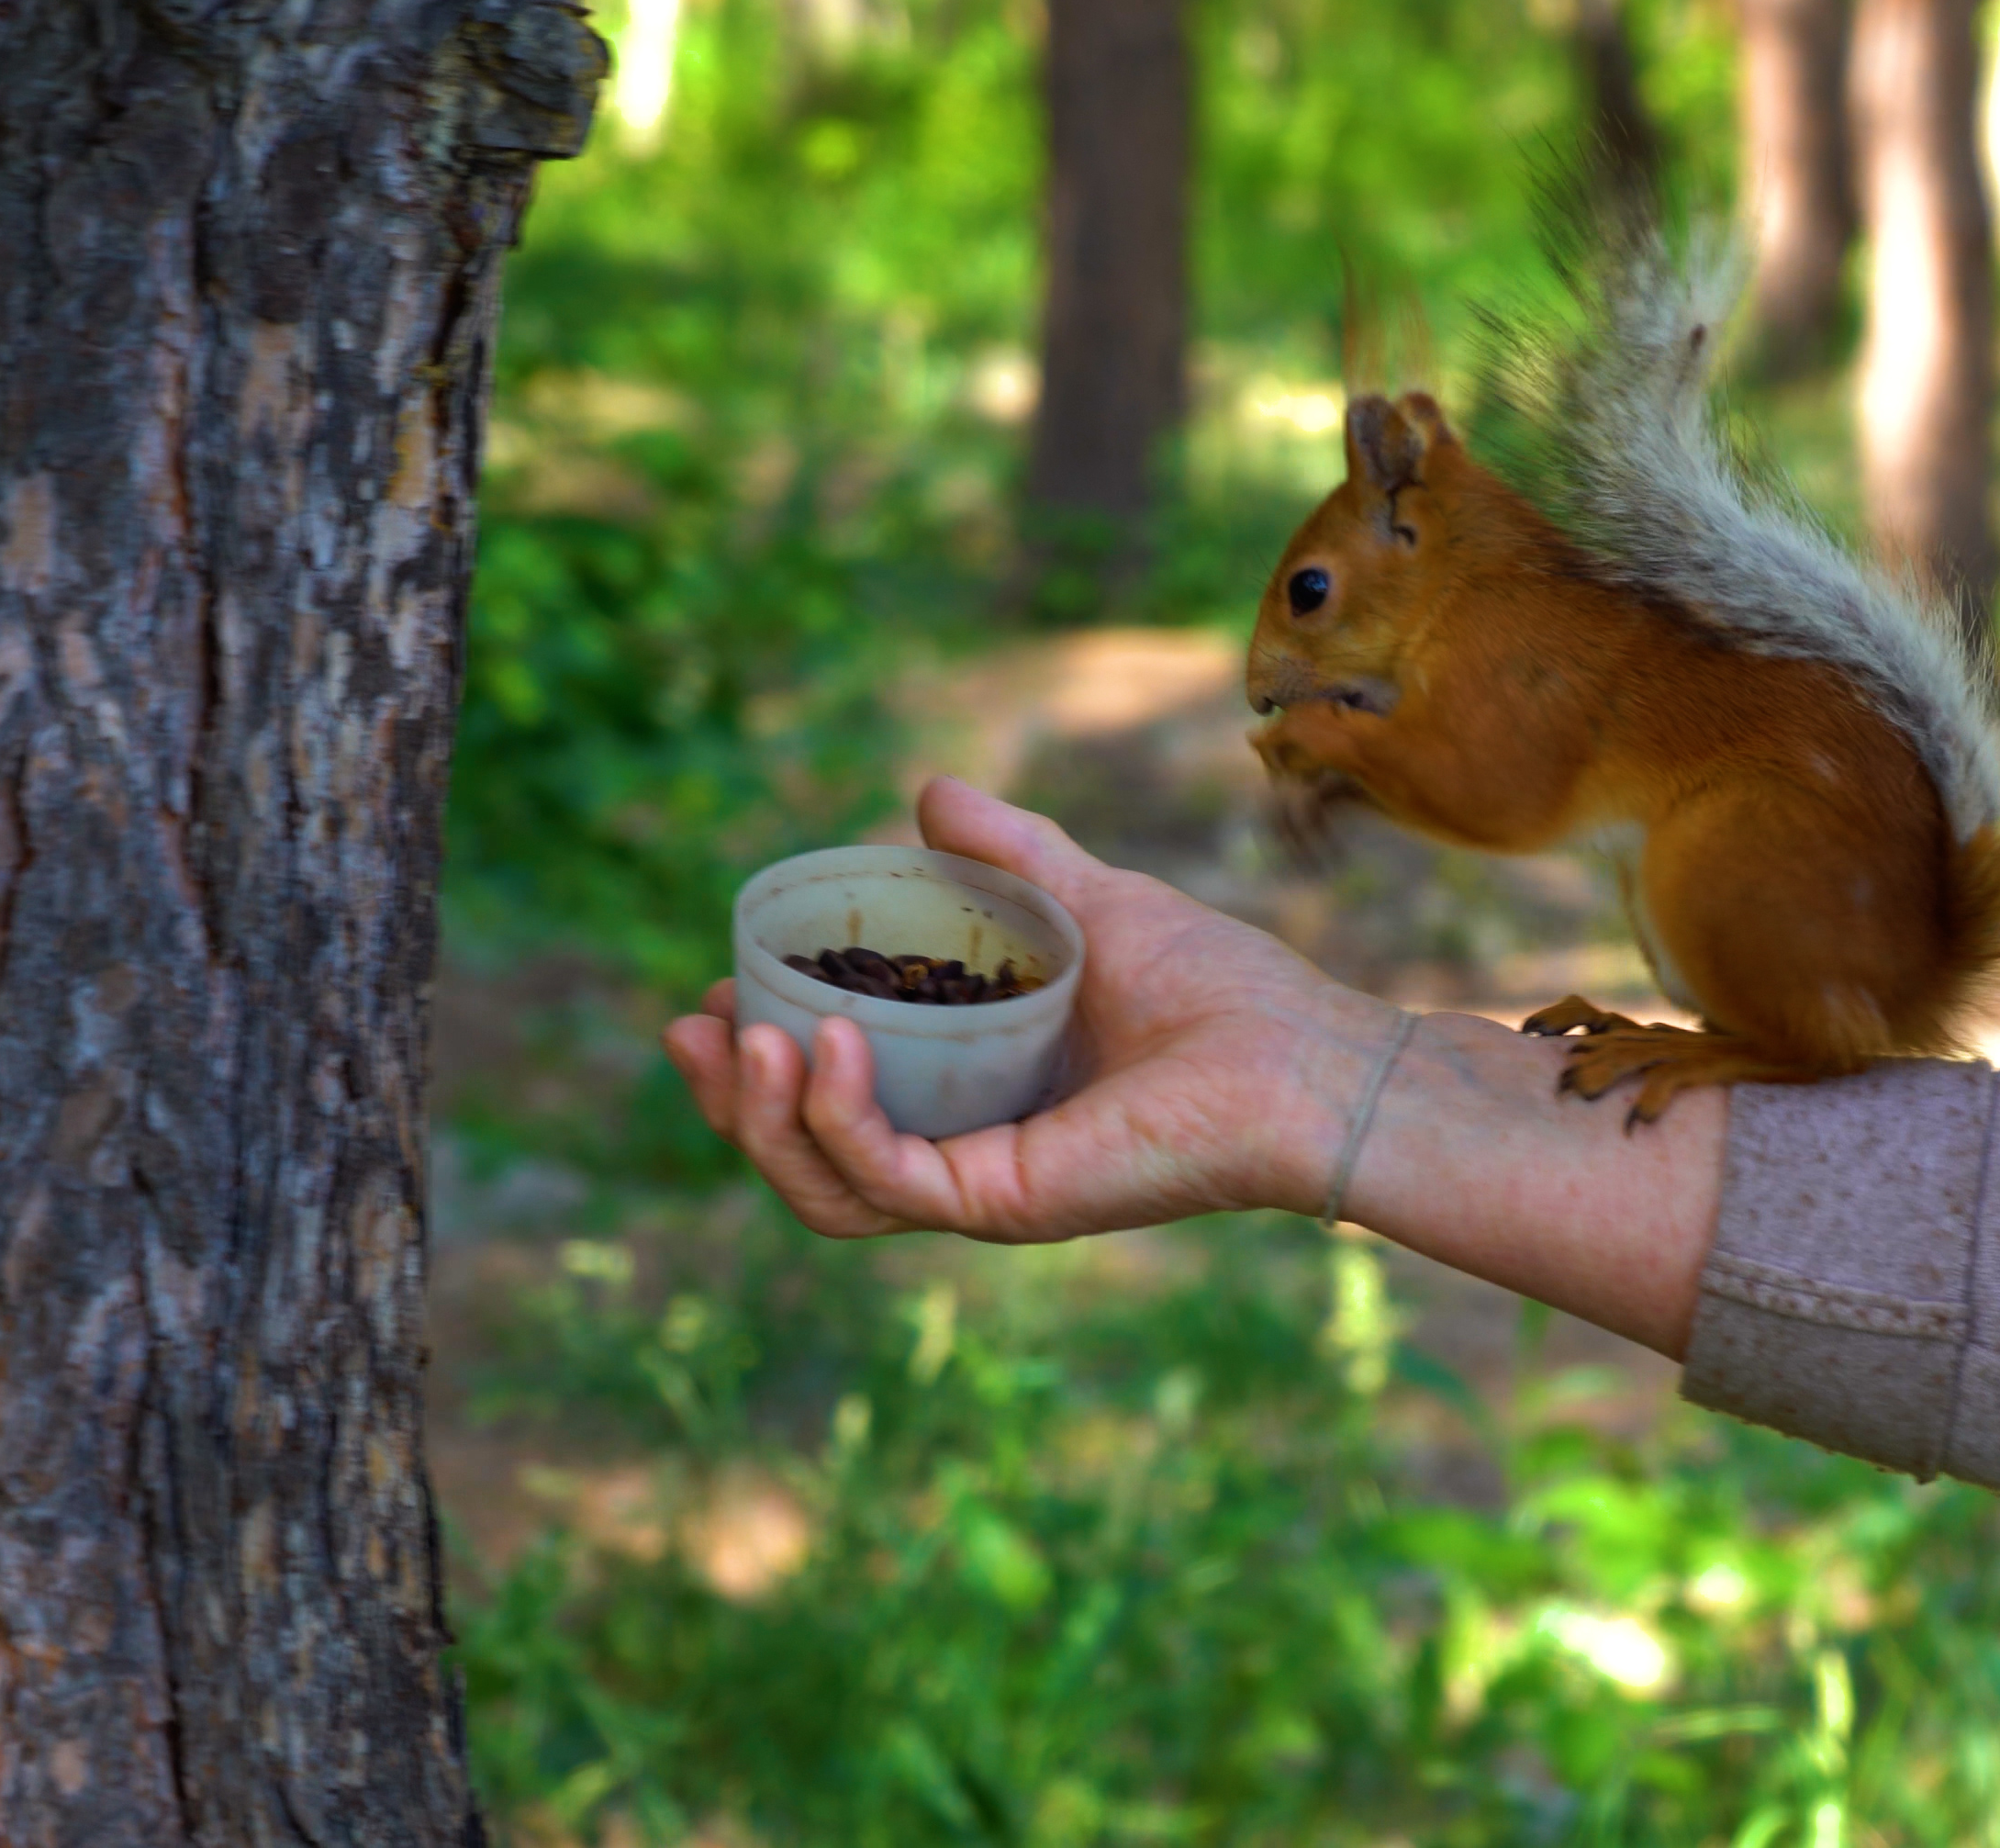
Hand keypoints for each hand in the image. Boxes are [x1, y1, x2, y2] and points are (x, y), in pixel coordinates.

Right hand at [662, 777, 1387, 1241]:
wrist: (1307, 1052)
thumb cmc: (1221, 989)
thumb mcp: (1088, 899)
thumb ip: (1007, 854)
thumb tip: (922, 795)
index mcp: (973, 1101)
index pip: (835, 1106)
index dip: (759, 1063)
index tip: (710, 994)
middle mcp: (968, 1158)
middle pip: (807, 1161)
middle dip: (732, 1102)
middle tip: (692, 1026)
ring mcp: (985, 1189)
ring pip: (827, 1191)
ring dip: (764, 1120)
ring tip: (737, 1037)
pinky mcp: (1008, 1204)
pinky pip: (891, 1183)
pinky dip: (844, 1119)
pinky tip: (830, 1047)